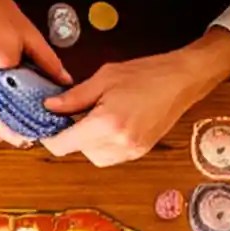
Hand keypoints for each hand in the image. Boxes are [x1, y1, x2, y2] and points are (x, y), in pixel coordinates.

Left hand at [41, 27, 229, 166]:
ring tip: (96, 116)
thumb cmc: (148, 74)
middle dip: (72, 134)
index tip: (46, 127)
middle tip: (74, 113)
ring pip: (93, 157)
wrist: (183, 80)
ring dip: (87, 141)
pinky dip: (103, 144)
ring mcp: (131, 151)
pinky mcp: (138, 152)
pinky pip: (109, 156)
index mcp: (106, 124)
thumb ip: (73, 97)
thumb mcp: (104, 78)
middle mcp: (119, 143)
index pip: (64, 145)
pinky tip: (110, 123)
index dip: (50, 138)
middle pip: (77, 151)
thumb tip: (49, 106)